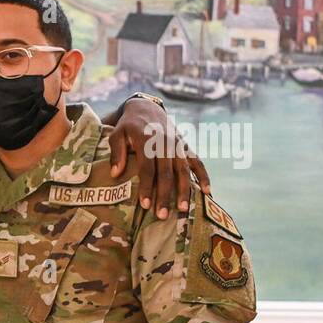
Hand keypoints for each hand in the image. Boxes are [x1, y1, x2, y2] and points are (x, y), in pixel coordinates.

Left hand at [107, 97, 211, 218]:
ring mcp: (177, 145)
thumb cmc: (127, 126)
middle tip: (162, 215)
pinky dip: (203, 176)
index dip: (147, 186)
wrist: (146, 108)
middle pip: (167, 172)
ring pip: (184, 169)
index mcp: (147, 140)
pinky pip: (197, 161)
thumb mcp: (117, 134)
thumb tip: (115, 174)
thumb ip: (116, 153)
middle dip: (165, 194)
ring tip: (184, 209)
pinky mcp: (185, 146)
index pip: (148, 167)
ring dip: (185, 190)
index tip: (145, 205)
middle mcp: (165, 143)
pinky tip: (207, 193)